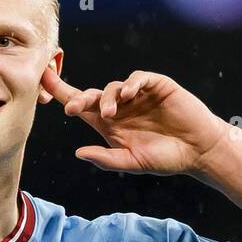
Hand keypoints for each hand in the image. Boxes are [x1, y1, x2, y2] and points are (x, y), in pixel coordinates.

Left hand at [41, 66, 230, 175]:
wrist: (198, 151)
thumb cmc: (165, 158)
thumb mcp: (132, 162)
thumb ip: (106, 158)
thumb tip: (79, 153)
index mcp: (108, 123)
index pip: (80, 103)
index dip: (60, 92)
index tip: (42, 84)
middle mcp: (119, 106)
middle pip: (91, 94)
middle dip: (79, 98)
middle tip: (73, 109)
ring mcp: (138, 95)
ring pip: (113, 86)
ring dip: (107, 98)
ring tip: (110, 114)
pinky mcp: (156, 86)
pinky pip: (138, 78)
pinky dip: (130, 83)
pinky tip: (127, 95)